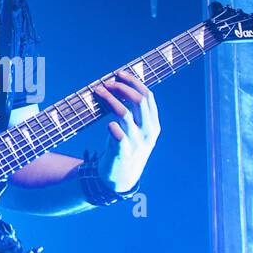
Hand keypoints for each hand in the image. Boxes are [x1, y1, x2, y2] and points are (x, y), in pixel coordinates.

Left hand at [93, 70, 159, 192]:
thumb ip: (135, 112)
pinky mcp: (122, 152)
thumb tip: (121, 86)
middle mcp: (148, 132)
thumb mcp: (138, 131)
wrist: (122, 178)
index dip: (133, 82)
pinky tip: (107, 123)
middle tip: (106, 83)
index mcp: (154, 124)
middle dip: (121, 87)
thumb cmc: (127, 148)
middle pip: (138, 100)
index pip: (147, 96)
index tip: (119, 74)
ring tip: (98, 92)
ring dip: (110, 99)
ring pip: (124, 113)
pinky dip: (111, 125)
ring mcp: (136, 142)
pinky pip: (118, 134)